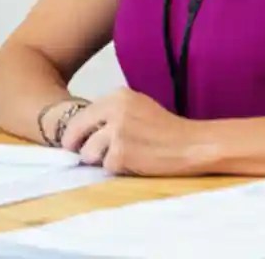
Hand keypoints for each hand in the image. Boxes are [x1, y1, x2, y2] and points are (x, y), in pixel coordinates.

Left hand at [58, 88, 206, 175]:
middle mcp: (113, 111)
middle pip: (76, 132)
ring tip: (121, 157)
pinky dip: (118, 169)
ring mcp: (117, 132)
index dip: (75, 132)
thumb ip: (111, 113)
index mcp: (117, 96)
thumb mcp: (137, 107)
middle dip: (76, 146)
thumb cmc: (166, 129)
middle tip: (83, 154)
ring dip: (100, 160)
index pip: (82, 115)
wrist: (191, 144)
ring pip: (88, 153)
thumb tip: (83, 130)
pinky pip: (106, 166)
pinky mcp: (121, 153)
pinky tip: (134, 163)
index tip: (73, 142)